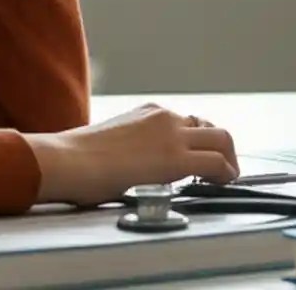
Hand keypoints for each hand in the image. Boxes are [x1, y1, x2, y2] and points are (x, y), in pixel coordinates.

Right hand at [23, 104, 239, 206]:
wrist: (67, 160)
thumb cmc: (76, 159)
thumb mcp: (111, 142)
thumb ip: (131, 148)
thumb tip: (131, 168)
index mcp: (148, 112)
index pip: (187, 122)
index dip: (199, 141)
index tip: (200, 156)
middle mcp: (164, 117)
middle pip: (210, 127)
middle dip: (221, 147)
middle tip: (222, 168)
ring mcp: (172, 135)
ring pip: (221, 139)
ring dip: (228, 159)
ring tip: (226, 177)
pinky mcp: (176, 159)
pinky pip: (216, 162)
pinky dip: (226, 173)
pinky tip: (224, 183)